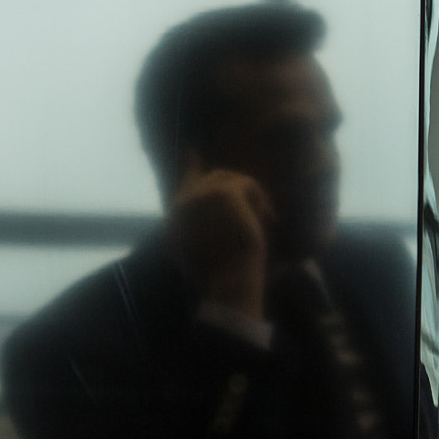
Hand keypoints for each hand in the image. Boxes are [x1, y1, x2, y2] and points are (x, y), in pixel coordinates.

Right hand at [166, 152, 274, 322]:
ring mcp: (197, 196)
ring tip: (262, 226)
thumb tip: (228, 207)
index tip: (192, 151)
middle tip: (262, 213)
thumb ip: (208, 229)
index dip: (191, 166)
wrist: (229, 287)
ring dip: (253, 202)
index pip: (183, 184)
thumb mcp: (210, 254)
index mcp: (174, 223)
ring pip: (234, 181)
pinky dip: (261, 202)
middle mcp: (180, 207)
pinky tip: (264, 223)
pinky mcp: (220, 193)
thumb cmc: (227, 279)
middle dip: (240, 190)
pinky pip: (247, 185)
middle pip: (215, 178)